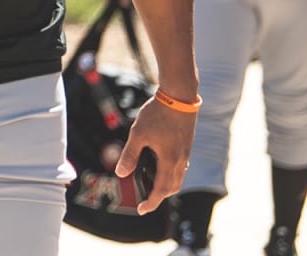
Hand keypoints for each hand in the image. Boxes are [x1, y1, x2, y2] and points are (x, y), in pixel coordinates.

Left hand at [115, 97, 195, 213]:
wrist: (179, 97)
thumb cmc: (157, 114)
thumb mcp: (138, 134)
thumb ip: (130, 155)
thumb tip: (120, 173)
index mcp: (169, 161)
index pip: (161, 190)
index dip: (151, 203)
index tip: (141, 210)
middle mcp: (180, 160)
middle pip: (172, 187)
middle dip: (159, 196)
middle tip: (145, 199)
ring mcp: (185, 153)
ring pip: (178, 178)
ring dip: (166, 185)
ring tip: (150, 183)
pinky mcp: (186, 145)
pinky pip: (180, 167)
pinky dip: (170, 173)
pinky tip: (159, 165)